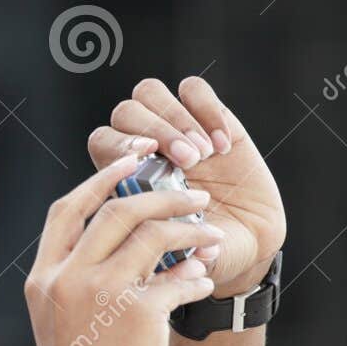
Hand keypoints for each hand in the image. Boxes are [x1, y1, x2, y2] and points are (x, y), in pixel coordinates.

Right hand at [24, 154, 222, 345]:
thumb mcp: (64, 326)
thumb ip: (83, 284)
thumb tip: (140, 245)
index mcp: (43, 280)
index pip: (67, 210)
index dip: (101, 179)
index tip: (133, 161)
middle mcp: (65, 279)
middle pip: (116, 209)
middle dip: (162, 194)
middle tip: (194, 194)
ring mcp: (99, 294)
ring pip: (154, 234)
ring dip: (192, 228)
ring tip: (213, 234)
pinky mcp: (136, 314)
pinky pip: (178, 277)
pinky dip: (197, 275)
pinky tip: (203, 280)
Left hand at [86, 76, 284, 297]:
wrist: (242, 244)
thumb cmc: (198, 253)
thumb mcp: (172, 255)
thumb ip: (161, 242)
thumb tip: (162, 232)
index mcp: (122, 178)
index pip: (103, 142)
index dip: (121, 144)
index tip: (148, 157)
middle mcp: (144, 150)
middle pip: (125, 112)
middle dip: (157, 130)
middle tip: (188, 162)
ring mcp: (174, 130)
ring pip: (150, 93)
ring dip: (177, 119)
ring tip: (203, 156)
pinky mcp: (208, 118)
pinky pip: (193, 89)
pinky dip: (207, 110)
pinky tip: (223, 147)